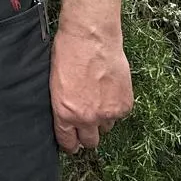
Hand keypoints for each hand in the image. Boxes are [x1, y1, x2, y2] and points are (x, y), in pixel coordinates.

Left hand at [50, 24, 132, 152]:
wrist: (91, 36)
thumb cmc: (68, 51)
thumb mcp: (55, 81)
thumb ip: (62, 104)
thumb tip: (67, 115)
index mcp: (65, 113)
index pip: (68, 142)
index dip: (70, 144)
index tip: (72, 144)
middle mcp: (87, 118)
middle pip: (90, 142)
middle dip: (87, 134)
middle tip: (87, 122)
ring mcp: (108, 113)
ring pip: (106, 127)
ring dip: (102, 117)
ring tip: (98, 97)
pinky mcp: (124, 105)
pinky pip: (120, 114)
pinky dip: (116, 105)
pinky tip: (109, 88)